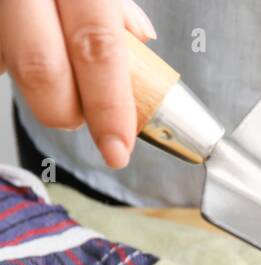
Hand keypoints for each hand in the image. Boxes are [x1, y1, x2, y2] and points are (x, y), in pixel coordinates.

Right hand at [0, 0, 155, 167]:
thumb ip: (111, 1)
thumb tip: (139, 40)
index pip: (96, 48)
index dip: (109, 107)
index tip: (118, 147)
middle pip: (40, 67)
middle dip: (64, 111)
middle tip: (80, 119)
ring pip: (3, 59)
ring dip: (28, 77)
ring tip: (48, 57)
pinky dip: (5, 52)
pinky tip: (20, 36)